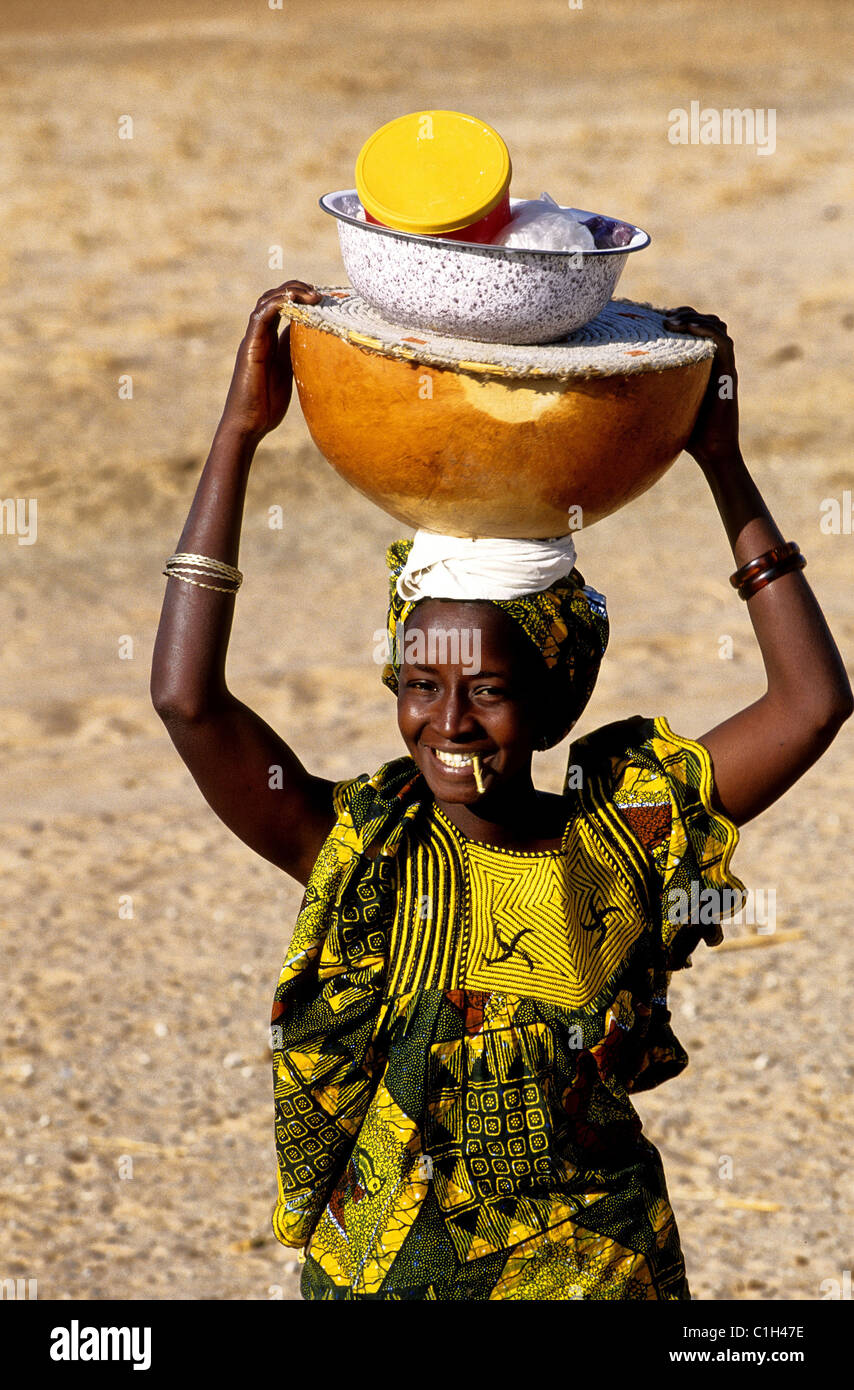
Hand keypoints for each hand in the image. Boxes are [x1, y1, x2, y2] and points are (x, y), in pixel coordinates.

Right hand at [219, 280, 321, 443]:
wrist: (248, 425)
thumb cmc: (267, 405)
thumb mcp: (287, 373)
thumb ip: (293, 353)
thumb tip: (308, 335)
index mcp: (269, 341)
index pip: (282, 308)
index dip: (300, 298)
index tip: (322, 299)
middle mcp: (260, 336)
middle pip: (274, 299)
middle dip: (296, 290)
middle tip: (320, 293)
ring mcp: (253, 340)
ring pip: (266, 302)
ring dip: (289, 293)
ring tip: (312, 294)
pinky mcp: (250, 347)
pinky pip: (259, 317)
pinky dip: (275, 304)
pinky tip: (291, 300)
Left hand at [663, 307, 740, 471]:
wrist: (712, 453)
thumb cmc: (687, 435)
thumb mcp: (665, 406)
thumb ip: (652, 394)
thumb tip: (615, 395)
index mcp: (703, 365)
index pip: (697, 330)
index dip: (681, 319)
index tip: (657, 319)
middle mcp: (715, 362)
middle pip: (708, 322)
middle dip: (686, 313)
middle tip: (663, 317)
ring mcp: (723, 367)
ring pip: (717, 326)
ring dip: (694, 317)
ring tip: (671, 320)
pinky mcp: (728, 374)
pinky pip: (723, 342)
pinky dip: (705, 330)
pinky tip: (685, 327)